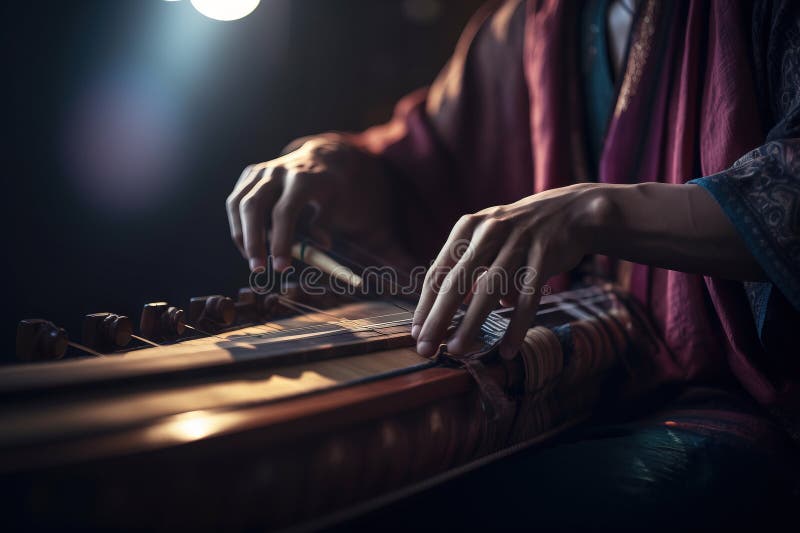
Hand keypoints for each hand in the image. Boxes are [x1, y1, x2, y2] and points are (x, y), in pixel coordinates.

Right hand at [226, 135, 392, 270]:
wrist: (319, 158)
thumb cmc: (328, 187)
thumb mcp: (336, 202)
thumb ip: (325, 222)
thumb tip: (320, 246)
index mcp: (301, 178)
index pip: (284, 212)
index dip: (280, 242)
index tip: (281, 268)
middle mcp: (277, 171)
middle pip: (253, 206)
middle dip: (252, 241)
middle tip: (258, 269)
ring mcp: (260, 171)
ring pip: (238, 204)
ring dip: (240, 235)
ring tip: (252, 260)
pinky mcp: (249, 174)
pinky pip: (235, 201)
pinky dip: (238, 225)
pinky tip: (248, 243)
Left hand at [411, 184, 605, 358]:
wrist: (571, 211)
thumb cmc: (518, 233)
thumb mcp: (487, 238)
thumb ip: (468, 270)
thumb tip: (449, 309)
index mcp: (468, 228)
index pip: (438, 271)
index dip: (426, 304)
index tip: (417, 333)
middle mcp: (489, 232)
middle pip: (457, 282)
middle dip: (439, 318)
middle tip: (426, 347)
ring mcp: (518, 242)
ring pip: (489, 291)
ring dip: (471, 324)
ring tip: (458, 351)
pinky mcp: (544, 255)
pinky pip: (527, 298)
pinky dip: (516, 326)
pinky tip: (508, 350)